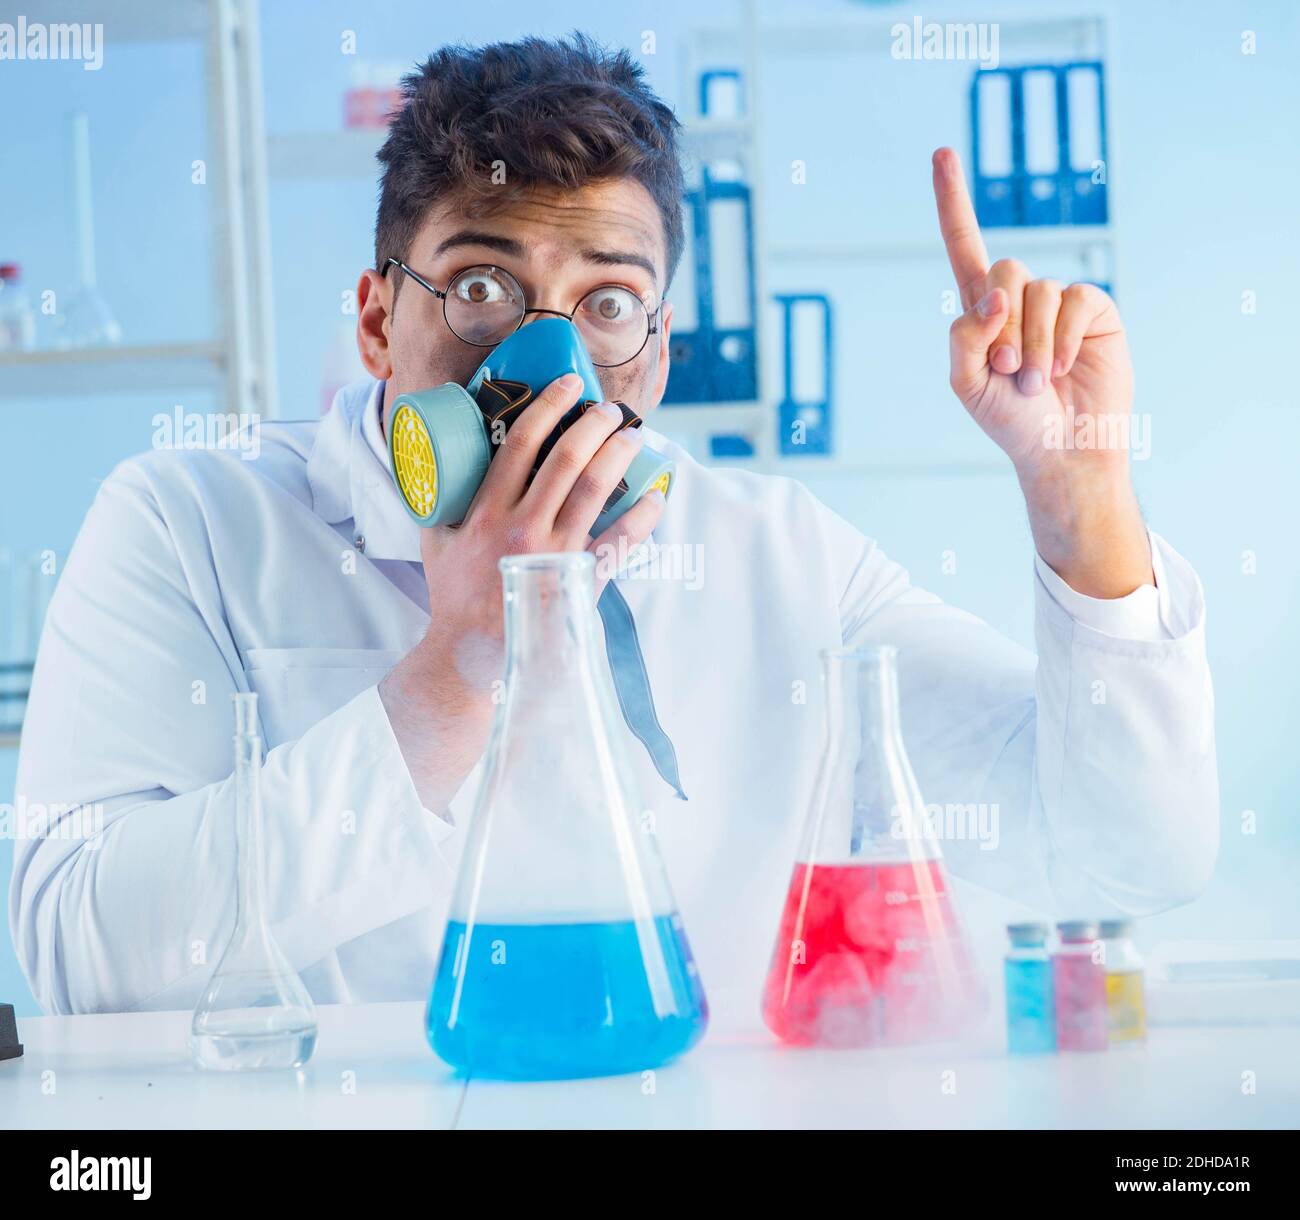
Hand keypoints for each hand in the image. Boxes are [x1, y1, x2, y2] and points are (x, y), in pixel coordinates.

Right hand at [379, 372, 663, 808]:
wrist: (471, 655)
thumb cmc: (453, 594)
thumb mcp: (437, 540)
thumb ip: (444, 496)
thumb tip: (449, 450)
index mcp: (485, 512)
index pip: (520, 442)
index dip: (548, 405)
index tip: (568, 384)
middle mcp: (522, 528)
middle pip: (566, 459)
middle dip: (593, 424)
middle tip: (610, 408)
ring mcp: (554, 555)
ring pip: (595, 490)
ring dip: (619, 455)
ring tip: (634, 435)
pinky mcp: (579, 581)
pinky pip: (620, 543)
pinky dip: (642, 517)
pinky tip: (656, 496)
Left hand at [932, 146, 1151, 597]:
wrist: (1061, 448)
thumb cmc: (1010, 420)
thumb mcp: (966, 383)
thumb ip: (964, 336)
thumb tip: (994, 296)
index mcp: (981, 309)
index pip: (963, 246)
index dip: (953, 201)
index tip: (942, 153)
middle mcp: (1019, 297)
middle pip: (1002, 270)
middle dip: (1001, 326)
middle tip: (1009, 372)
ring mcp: (1059, 301)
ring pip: (1036, 292)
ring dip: (1031, 346)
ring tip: (1037, 383)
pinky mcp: (1096, 310)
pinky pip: (1074, 301)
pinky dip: (1061, 340)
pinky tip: (1065, 370)